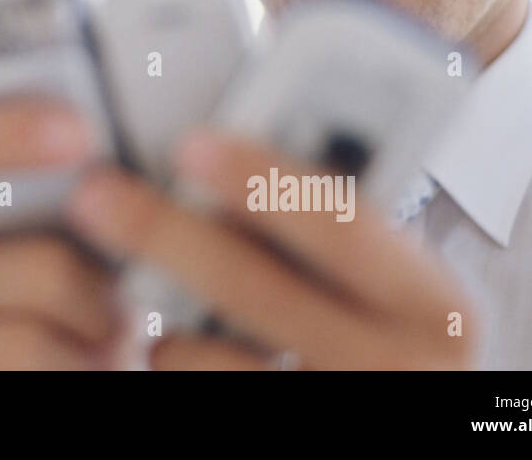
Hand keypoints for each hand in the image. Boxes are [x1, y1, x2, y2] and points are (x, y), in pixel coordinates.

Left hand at [63, 130, 481, 369]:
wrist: (402, 396)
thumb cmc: (383, 315)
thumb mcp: (394, 266)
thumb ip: (339, 200)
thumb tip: (248, 105)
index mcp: (433, 302)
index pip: (345, 225)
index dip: (265, 180)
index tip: (190, 143)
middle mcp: (397, 368)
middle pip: (260, 293)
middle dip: (169, 235)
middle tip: (97, 195)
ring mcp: (336, 408)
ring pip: (218, 360)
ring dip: (162, 312)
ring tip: (134, 277)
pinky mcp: (282, 442)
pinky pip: (201, 396)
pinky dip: (170, 359)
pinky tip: (163, 333)